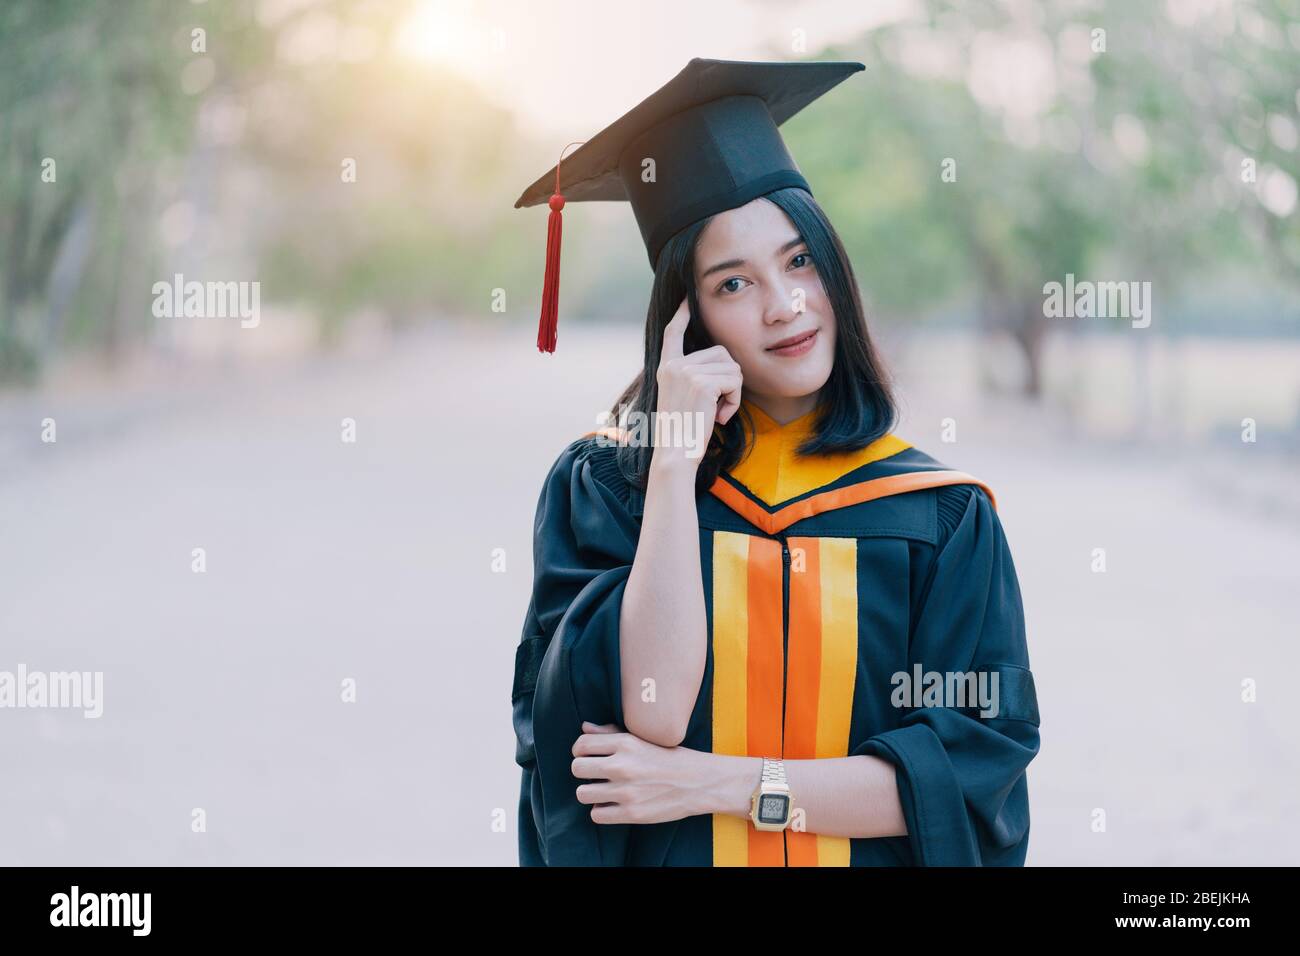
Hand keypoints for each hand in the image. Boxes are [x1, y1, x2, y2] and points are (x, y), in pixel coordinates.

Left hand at [572, 721, 711, 824]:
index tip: (589, 756)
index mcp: (626, 743)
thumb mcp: (643, 738)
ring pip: (582, 793)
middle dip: (583, 771)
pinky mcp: (632, 813)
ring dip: (590, 792)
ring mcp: (626, 791)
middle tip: (595, 774)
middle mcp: (623, 766)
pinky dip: (601, 810)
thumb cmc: (670, 757)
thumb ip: (611, 733)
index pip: (581, 745)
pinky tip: (612, 804)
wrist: (699, 782)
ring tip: (602, 790)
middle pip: (577, 768)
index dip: (580, 751)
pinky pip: (596, 814)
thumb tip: (584, 728)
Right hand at [653, 298, 741, 466]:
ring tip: (717, 413)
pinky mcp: (702, 383)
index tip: (687, 299)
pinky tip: (720, 417)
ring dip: (733, 392)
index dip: (681, 314)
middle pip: (721, 352)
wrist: (675, 454)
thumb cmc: (683, 433)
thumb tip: (722, 359)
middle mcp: (674, 364)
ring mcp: (686, 372)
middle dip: (729, 379)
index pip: (672, 332)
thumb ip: (693, 375)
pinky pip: (735, 381)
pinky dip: (735, 401)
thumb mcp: (682, 397)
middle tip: (716, 406)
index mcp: (666, 367)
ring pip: (732, 367)